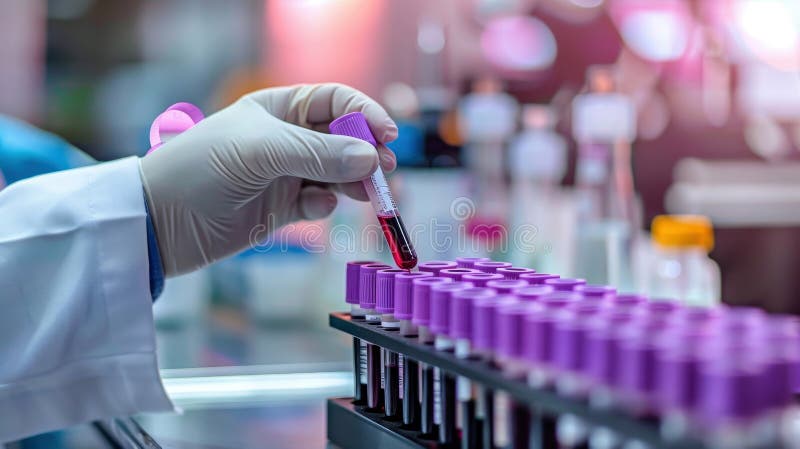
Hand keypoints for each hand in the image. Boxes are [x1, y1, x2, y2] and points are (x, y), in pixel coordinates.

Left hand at [139, 83, 397, 275]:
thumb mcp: (260, 151)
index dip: (364, 114)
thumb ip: (318, 154)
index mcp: (279, 109)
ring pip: (337, 174)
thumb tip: (370, 158)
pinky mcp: (281, 210)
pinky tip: (317, 208)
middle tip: (385, 171)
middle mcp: (286, 139)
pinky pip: (318, 204)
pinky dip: (325, 206)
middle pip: (343, 140)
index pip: (334, 102)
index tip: (387, 135)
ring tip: (370, 194)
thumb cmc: (200, 168)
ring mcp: (285, 175)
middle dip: (366, 153)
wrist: (160, 222)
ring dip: (355, 183)